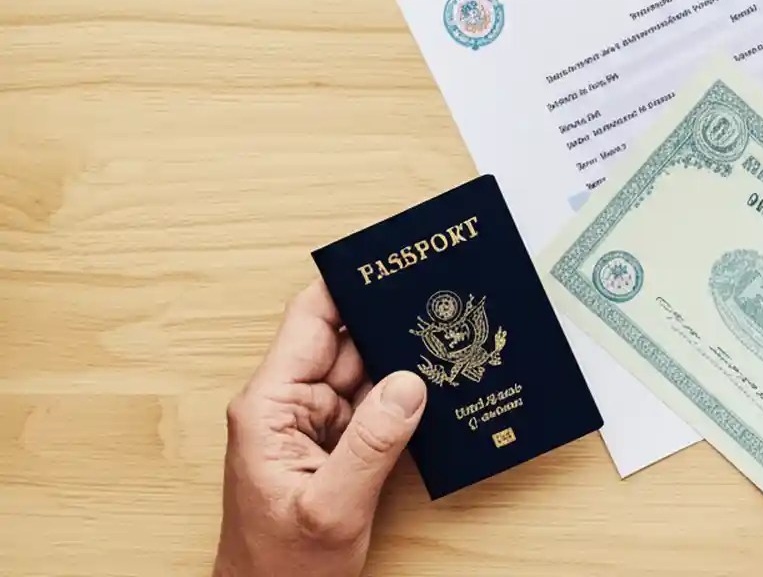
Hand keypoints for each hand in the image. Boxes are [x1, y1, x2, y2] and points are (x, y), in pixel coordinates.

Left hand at [214, 280, 426, 576]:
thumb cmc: (279, 569)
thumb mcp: (330, 508)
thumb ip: (372, 445)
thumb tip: (408, 384)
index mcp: (270, 405)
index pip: (309, 322)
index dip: (345, 286)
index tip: (386, 262)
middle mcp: (290, 405)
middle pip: (346, 342)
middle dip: (389, 324)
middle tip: (440, 303)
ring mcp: (315, 425)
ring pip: (366, 374)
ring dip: (401, 364)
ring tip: (447, 345)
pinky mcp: (336, 446)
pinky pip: (374, 407)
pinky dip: (402, 400)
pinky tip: (432, 392)